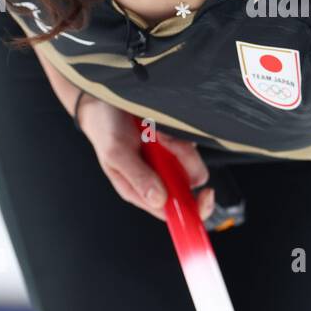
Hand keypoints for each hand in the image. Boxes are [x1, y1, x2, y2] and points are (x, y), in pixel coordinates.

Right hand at [76, 93, 214, 222]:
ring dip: (178, 143)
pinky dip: (178, 131)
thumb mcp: (117, 153)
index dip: (194, 209)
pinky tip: (159, 124)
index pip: (173, 212)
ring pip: (191, 161)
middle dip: (183, 161)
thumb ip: (138, 177)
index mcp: (141, 191)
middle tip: (164, 142)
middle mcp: (158, 179)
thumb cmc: (105, 129)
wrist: (105, 98)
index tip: (205, 194)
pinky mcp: (174, 142)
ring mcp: (167, 160)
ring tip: (156, 131)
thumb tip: (160, 200)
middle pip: (189, 183)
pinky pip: (189, 140)